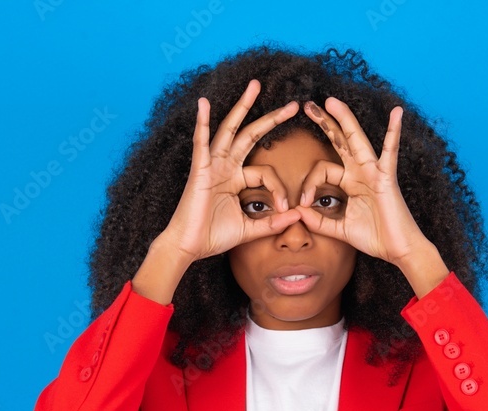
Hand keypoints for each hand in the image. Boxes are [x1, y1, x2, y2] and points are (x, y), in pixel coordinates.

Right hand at [159, 79, 304, 262]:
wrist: (189, 247)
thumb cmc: (213, 237)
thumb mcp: (250, 229)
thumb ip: (273, 222)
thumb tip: (298, 215)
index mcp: (235, 179)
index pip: (265, 172)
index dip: (279, 189)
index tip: (287, 208)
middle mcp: (224, 167)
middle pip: (251, 135)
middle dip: (271, 119)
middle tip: (293, 105)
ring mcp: (211, 165)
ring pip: (230, 130)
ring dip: (243, 107)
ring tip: (256, 86)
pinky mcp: (199, 170)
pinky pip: (201, 143)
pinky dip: (201, 123)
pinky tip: (203, 103)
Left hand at [293, 98, 430, 265]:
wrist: (398, 250)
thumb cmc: (375, 238)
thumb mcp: (340, 230)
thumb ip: (318, 222)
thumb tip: (297, 213)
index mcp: (351, 182)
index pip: (323, 169)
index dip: (308, 183)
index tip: (302, 203)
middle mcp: (362, 172)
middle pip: (340, 141)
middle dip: (324, 123)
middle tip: (307, 105)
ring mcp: (375, 172)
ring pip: (357, 140)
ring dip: (344, 119)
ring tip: (330, 102)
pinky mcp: (387, 178)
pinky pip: (390, 152)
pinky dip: (394, 132)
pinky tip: (396, 113)